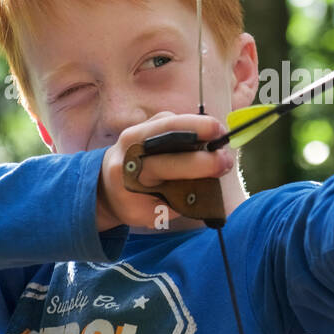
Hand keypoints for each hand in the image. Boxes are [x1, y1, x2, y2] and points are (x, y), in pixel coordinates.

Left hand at [98, 112, 235, 229]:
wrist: (107, 184)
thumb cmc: (134, 203)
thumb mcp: (152, 213)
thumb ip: (178, 201)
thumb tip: (209, 184)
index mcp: (128, 175)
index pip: (164, 165)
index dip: (196, 165)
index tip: (222, 166)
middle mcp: (129, 147)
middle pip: (166, 134)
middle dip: (200, 137)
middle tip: (225, 148)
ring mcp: (137, 130)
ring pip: (169, 122)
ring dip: (198, 124)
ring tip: (220, 133)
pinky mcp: (147, 122)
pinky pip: (172, 120)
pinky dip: (192, 124)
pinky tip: (210, 131)